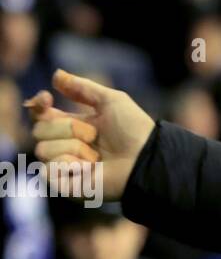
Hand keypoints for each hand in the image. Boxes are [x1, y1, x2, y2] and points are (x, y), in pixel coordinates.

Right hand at [24, 70, 156, 201]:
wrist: (144, 158)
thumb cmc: (133, 130)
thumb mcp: (111, 101)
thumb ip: (82, 88)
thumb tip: (55, 74)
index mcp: (72, 125)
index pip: (41, 114)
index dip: (38, 105)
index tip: (46, 98)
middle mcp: (64, 145)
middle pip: (39, 129)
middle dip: (68, 127)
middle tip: (94, 134)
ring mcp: (62, 165)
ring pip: (42, 149)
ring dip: (74, 148)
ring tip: (97, 156)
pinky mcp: (62, 184)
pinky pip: (47, 170)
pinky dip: (70, 165)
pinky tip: (89, 168)